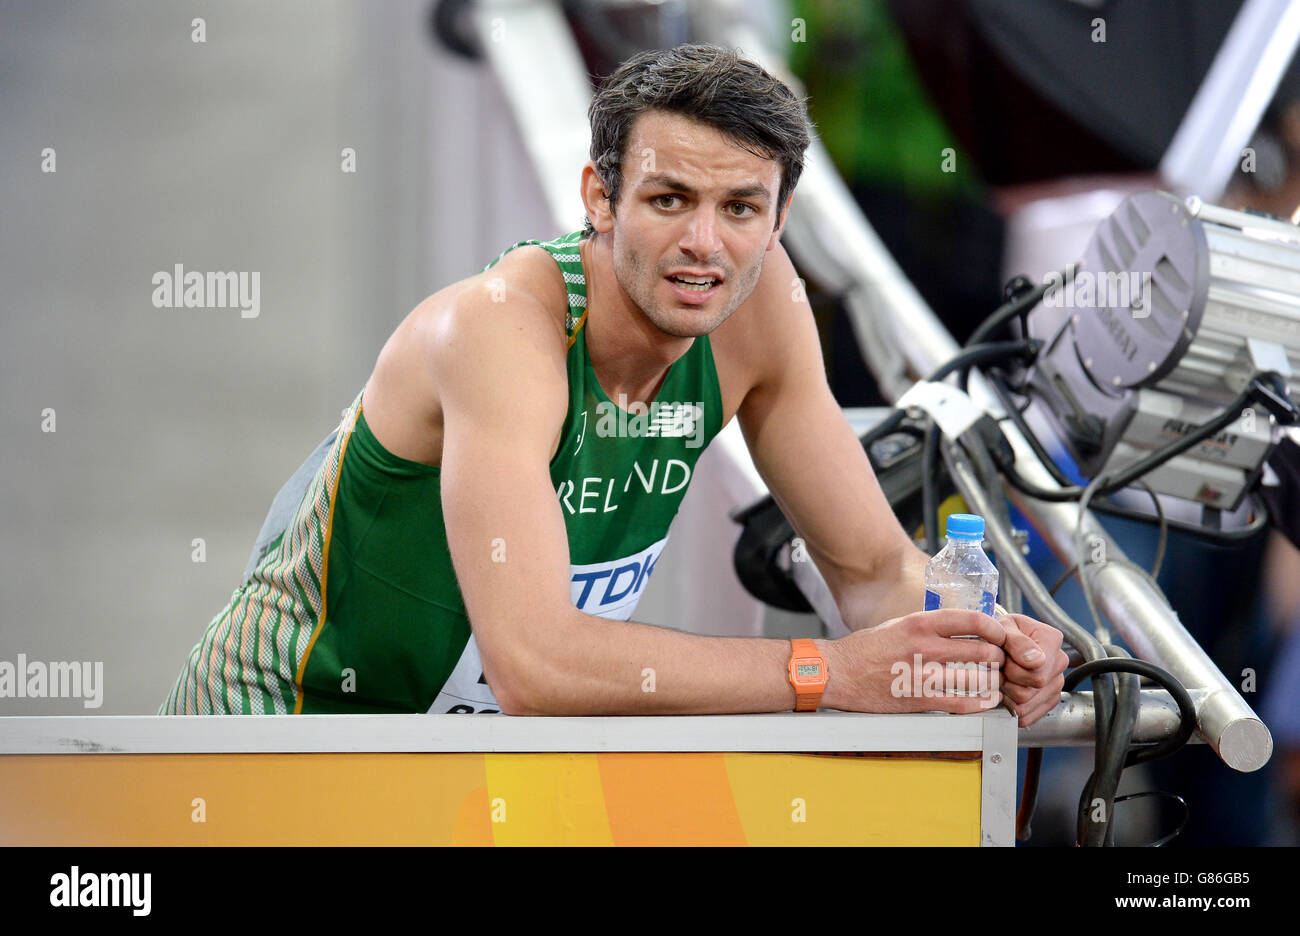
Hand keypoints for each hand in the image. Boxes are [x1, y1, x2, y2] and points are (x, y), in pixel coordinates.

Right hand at [821, 609, 1011, 713]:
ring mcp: (922, 675)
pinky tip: (986, 700)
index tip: (1001, 634)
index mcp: (920, 623)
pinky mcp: (919, 700)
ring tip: (995, 681)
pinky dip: (981, 703)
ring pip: (977, 679)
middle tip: (1001, 660)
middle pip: (982, 651)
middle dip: (998, 657)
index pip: (972, 621)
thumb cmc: (866, 649)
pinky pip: (961, 703)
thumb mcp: (900, 625)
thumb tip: (964, 629)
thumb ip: (931, 627)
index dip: (995, 629)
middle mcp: (924, 647)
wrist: (837, 672)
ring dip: (993, 681)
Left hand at [995, 613, 1067, 726]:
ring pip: (1026, 705)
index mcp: (1052, 640)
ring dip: (1007, 695)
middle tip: (1000, 670)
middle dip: (1007, 683)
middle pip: (1029, 691)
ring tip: (1003, 678)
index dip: (1012, 670)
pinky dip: (1012, 708)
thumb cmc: (1002, 631)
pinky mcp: (1049, 699)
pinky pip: (1027, 716)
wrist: (1002, 639)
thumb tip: (1034, 660)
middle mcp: (1059, 662)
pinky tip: (1007, 692)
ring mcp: (1056, 682)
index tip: (1003, 659)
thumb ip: (1017, 641)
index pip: (1035, 673)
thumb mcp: (1004, 626)